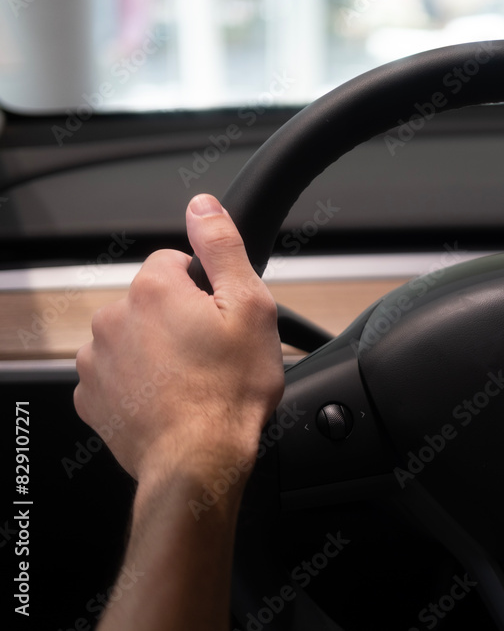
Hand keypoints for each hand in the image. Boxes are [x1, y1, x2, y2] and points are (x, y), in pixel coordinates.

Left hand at [74, 193, 283, 484]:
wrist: (198, 458)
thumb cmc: (228, 391)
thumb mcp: (250, 307)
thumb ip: (222, 246)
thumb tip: (203, 206)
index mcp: (154, 290)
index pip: (175, 262)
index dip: (205, 287)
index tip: (219, 318)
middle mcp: (114, 318)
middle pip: (152, 301)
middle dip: (179, 320)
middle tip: (212, 353)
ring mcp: (97, 360)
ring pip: (133, 337)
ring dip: (157, 350)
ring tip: (191, 381)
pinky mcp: (92, 396)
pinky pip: (116, 374)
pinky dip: (139, 382)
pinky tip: (168, 399)